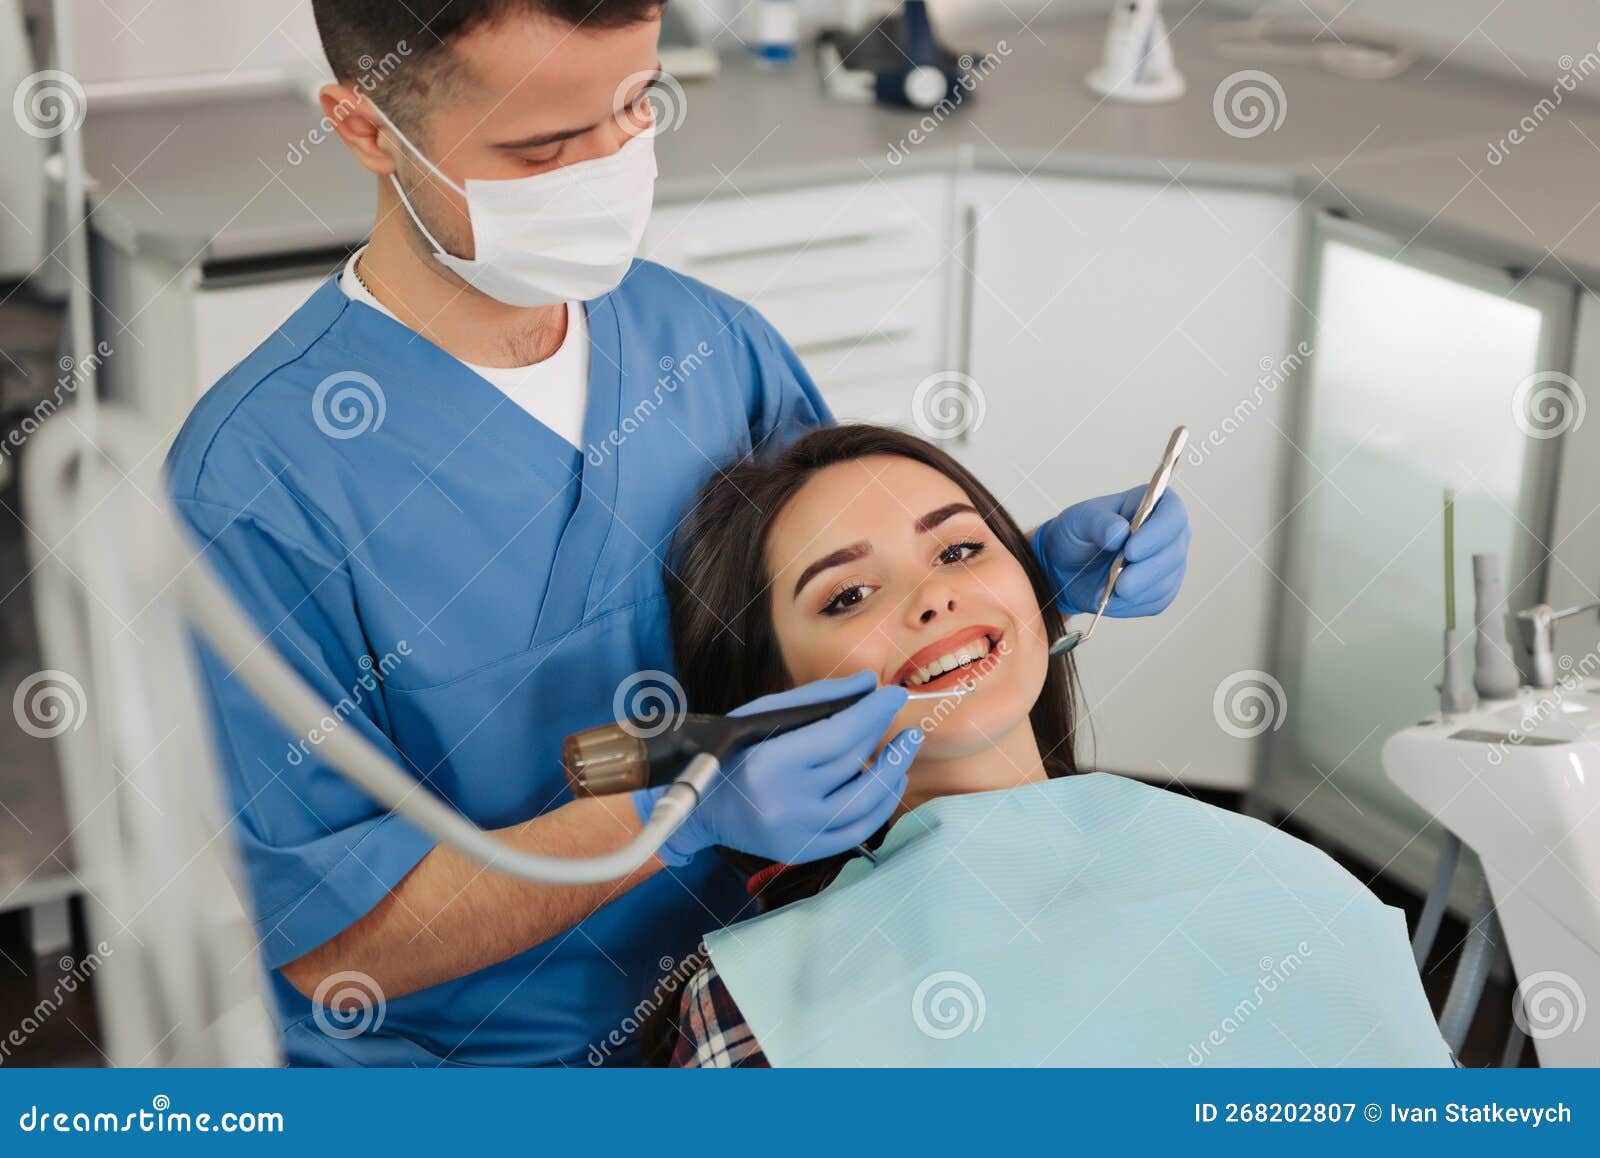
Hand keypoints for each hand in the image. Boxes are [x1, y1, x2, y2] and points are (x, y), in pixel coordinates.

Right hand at [632, 670, 921, 865]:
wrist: (700, 809)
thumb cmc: (730, 753)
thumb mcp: (762, 715)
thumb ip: (817, 699)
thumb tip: (868, 684)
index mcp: (772, 764)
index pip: (839, 735)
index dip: (873, 713)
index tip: (894, 693)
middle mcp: (788, 804)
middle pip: (854, 764)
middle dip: (884, 733)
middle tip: (898, 712)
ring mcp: (799, 833)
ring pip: (866, 802)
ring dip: (894, 770)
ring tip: (904, 746)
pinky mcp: (806, 851)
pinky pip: (858, 831)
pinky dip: (882, 805)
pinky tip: (892, 782)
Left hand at [1032, 487, 1189, 617]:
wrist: (1066, 566)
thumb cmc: (1077, 534)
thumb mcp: (1078, 520)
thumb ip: (1098, 522)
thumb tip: (1120, 532)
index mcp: (1152, 504)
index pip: (1173, 513)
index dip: (1158, 532)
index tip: (1131, 550)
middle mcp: (1168, 533)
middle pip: (1174, 552)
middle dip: (1148, 570)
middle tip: (1121, 583)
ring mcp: (1168, 562)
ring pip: (1167, 581)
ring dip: (1139, 590)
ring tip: (1111, 590)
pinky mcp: (1161, 589)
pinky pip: (1157, 601)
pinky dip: (1133, 604)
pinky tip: (1113, 598)